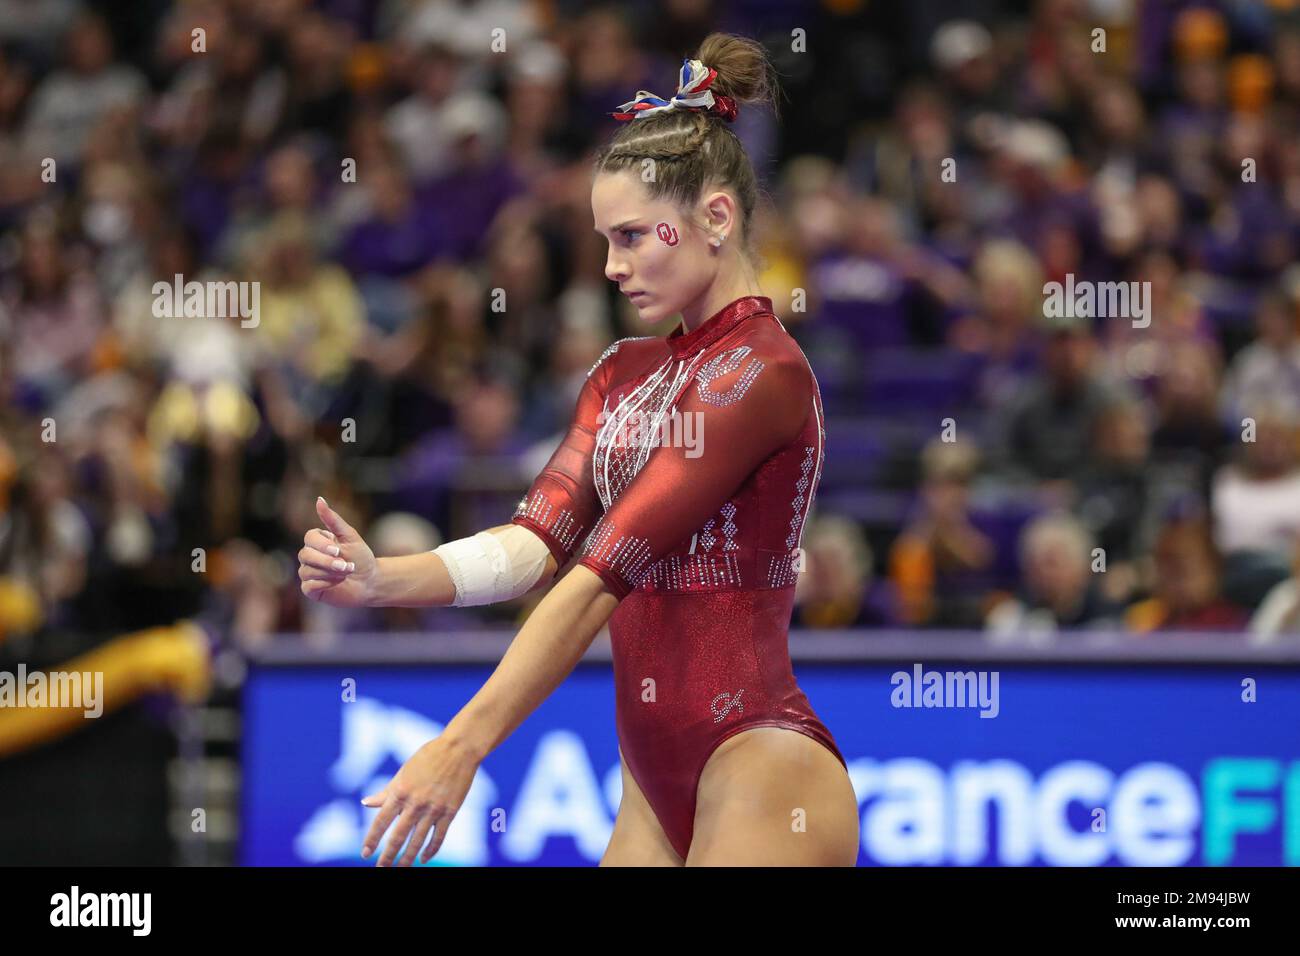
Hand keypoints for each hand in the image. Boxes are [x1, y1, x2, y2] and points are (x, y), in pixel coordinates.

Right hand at [298, 496, 378, 607]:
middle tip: (347, 566)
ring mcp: (308, 572)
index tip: (338, 550)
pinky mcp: (310, 589)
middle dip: (327, 562)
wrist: (370, 582)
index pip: (309, 538)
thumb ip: (333, 519)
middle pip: (305, 555)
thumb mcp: (349, 536)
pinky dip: (326, 584)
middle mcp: (309, 556)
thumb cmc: (361, 557)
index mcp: (317, 541)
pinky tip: (339, 582)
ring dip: (330, 573)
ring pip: (307, 571)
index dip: (322, 545)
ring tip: (347, 573)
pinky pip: (309, 586)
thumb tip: (319, 499)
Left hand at [360, 736, 479, 865]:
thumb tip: (366, 803)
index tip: (365, 853)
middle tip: (381, 868)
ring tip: (401, 868)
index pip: (381, 822)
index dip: (372, 840)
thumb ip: (386, 791)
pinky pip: (438, 837)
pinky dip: (431, 850)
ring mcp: (434, 809)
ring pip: (417, 841)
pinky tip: (424, 859)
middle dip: (388, 856)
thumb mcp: (403, 772)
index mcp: (400, 791)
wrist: (459, 749)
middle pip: (398, 837)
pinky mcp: (450, 812)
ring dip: (407, 858)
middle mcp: (415, 803)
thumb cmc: (428, 757)